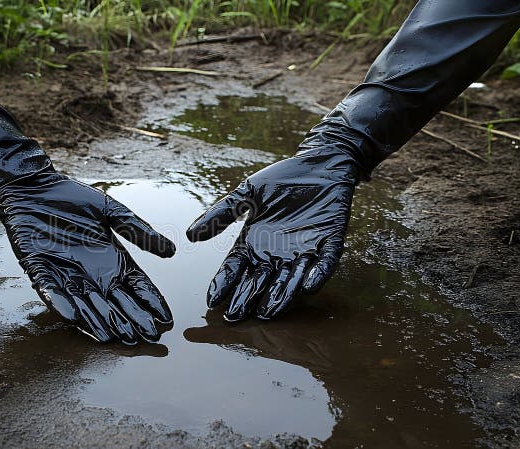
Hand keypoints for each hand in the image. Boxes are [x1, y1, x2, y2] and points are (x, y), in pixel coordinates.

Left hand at [0, 169, 174, 343]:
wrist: (33, 187)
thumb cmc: (72, 197)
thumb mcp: (110, 211)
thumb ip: (137, 229)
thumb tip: (171, 251)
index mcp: (111, 258)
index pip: (136, 286)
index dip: (150, 302)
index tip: (166, 319)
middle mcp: (92, 272)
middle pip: (116, 301)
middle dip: (131, 319)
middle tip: (147, 338)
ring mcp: (65, 273)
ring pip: (87, 303)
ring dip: (99, 321)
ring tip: (115, 339)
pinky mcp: (39, 269)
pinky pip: (50, 290)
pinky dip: (60, 303)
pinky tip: (72, 318)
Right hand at [186, 138, 359, 320]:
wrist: (317, 164)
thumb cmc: (280, 179)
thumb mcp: (246, 194)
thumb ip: (221, 214)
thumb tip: (189, 235)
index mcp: (255, 243)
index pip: (235, 268)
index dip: (224, 283)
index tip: (212, 300)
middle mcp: (277, 254)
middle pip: (259, 281)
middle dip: (247, 298)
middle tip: (236, 317)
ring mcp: (304, 251)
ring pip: (289, 279)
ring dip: (280, 296)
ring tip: (268, 312)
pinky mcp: (329, 243)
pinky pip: (324, 263)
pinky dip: (317, 274)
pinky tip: (308, 286)